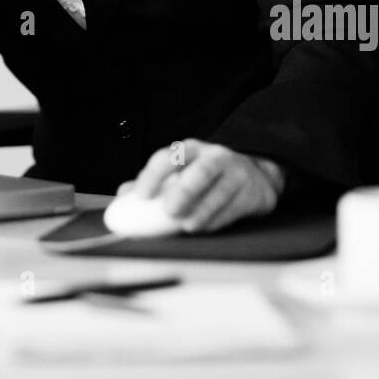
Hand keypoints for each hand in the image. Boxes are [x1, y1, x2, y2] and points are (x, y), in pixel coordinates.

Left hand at [116, 139, 286, 232]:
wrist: (255, 180)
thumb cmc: (207, 177)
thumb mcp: (181, 173)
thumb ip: (153, 183)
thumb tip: (123, 196)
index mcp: (190, 150)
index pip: (169, 157)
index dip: (153, 175)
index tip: (141, 196)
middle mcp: (213, 157)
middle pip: (200, 170)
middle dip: (184, 190)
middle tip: (170, 210)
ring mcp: (235, 173)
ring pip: (220, 189)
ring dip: (203, 209)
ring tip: (188, 225)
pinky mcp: (250, 192)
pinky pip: (233, 207)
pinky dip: (217, 220)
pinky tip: (205, 228)